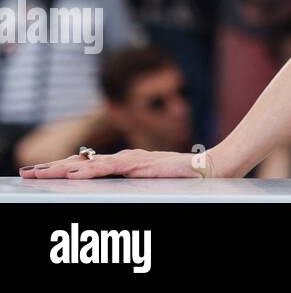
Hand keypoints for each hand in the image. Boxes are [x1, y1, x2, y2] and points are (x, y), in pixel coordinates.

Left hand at [19, 148, 223, 179]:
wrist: (208, 168)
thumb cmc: (184, 177)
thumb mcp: (152, 180)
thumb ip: (135, 180)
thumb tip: (118, 186)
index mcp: (126, 162)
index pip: (88, 164)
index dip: (63, 168)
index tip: (41, 172)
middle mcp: (125, 158)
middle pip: (81, 163)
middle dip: (52, 168)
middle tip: (27, 172)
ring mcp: (131, 160)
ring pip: (88, 165)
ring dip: (62, 170)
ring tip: (40, 173)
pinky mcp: (139, 165)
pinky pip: (109, 169)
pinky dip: (89, 170)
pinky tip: (73, 172)